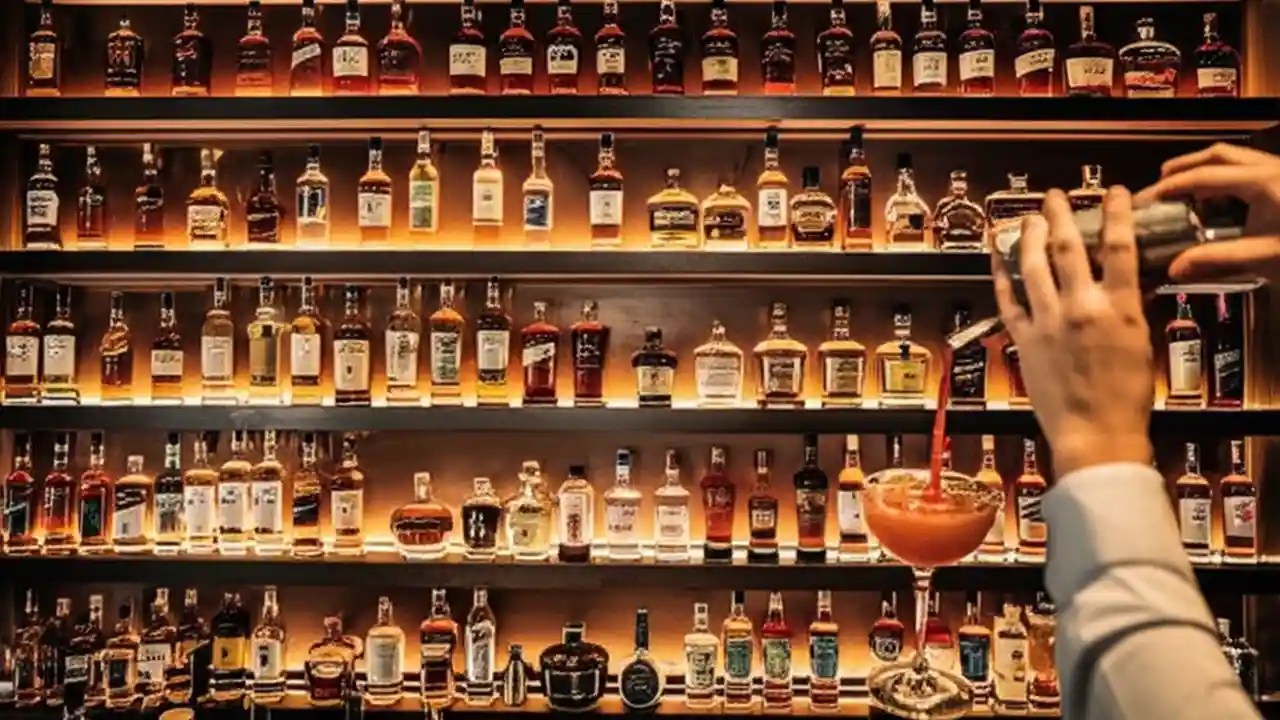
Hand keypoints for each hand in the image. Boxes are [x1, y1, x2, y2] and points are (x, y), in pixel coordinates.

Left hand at [992, 188, 1153, 477]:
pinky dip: (1000, 275)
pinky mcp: (1023, 340)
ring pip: (1032, 265)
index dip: (1117, 213)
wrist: (1096, 437)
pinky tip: (996, 256)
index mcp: (1119, 308)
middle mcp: (1080, 308)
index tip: (1115, 193)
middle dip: (1060, 214)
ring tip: (1027, 217)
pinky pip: (1007, 299)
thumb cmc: (1124, 400)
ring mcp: (1047, 322)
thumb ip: (1134, 309)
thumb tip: (1133, 282)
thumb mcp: (1142, 346)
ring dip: (1027, 235)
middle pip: (1068, 246)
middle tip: (1055, 196)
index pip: (1120, 247)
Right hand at [1135, 143, 1279, 281]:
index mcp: (1262, 182)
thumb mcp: (1267, 258)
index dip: (1169, 187)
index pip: (1202, 176)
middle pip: (1220, 154)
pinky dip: (1230, 182)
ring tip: (1189, 193)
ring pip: (1239, 160)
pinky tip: (1226, 206)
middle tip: (1162, 184)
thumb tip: (1175, 268)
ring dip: (1209, 171)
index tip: (1145, 200)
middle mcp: (1273, 170)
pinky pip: (1254, 173)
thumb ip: (1218, 261)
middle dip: (1186, 166)